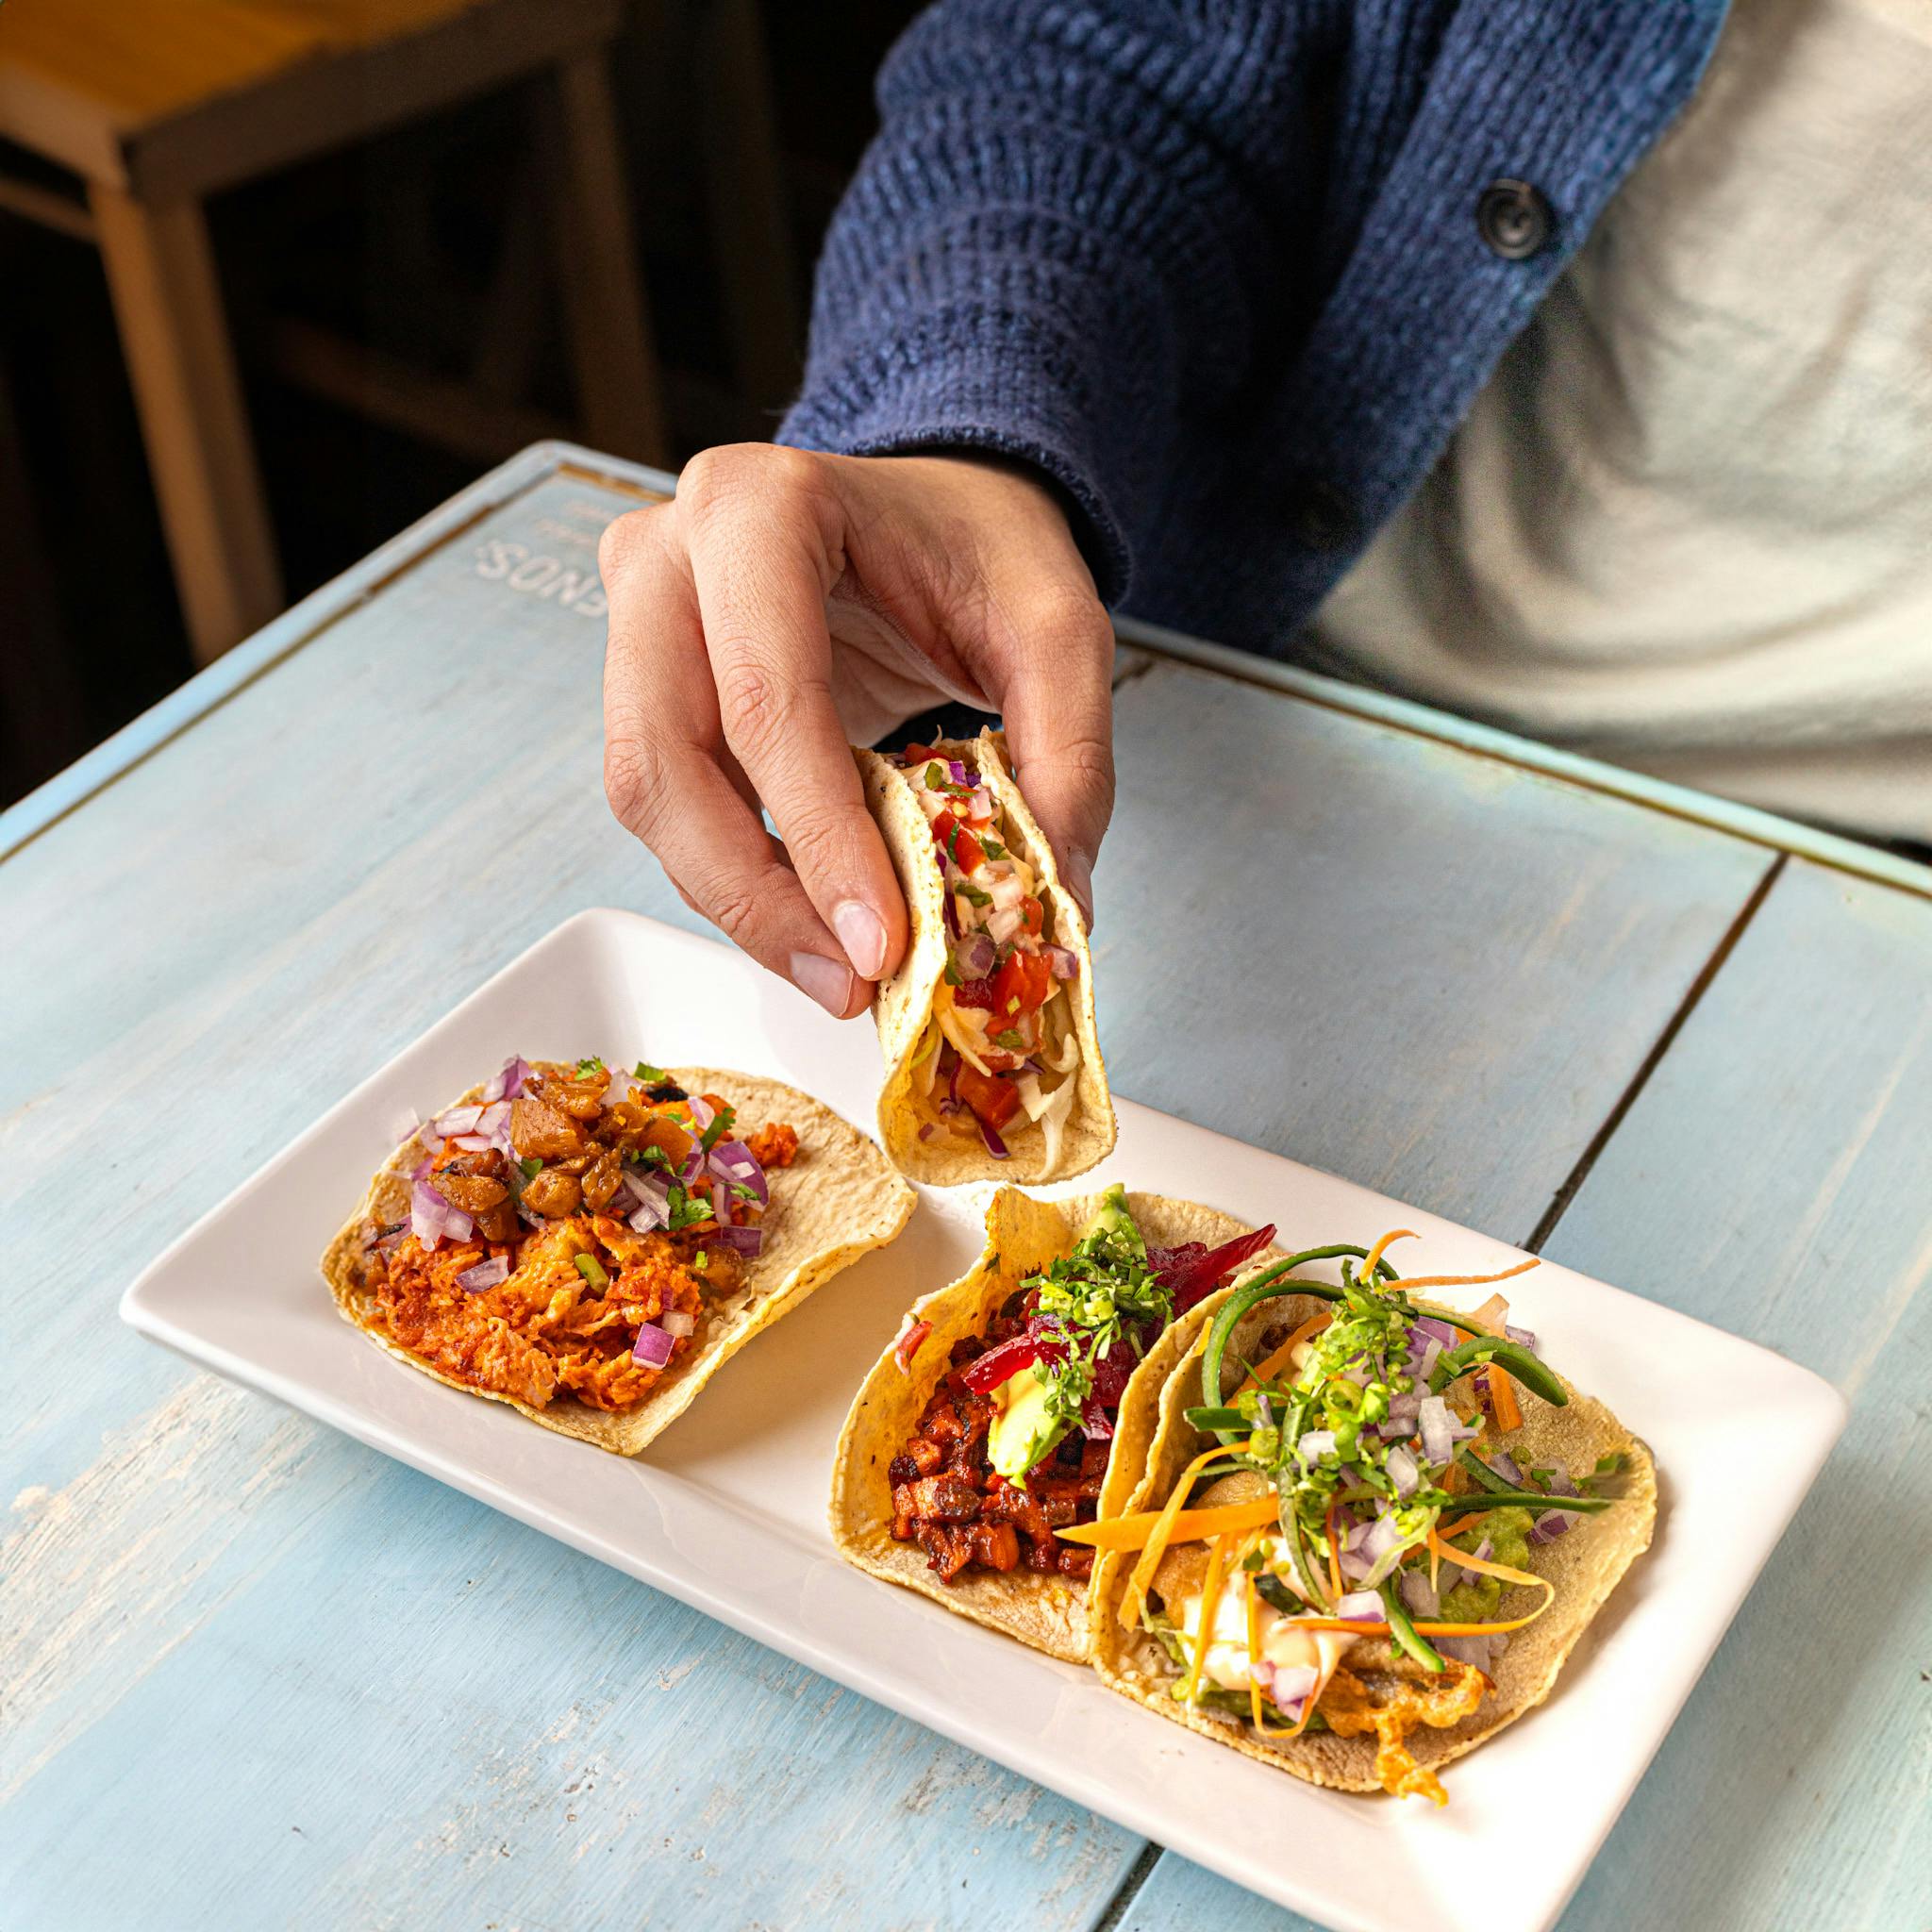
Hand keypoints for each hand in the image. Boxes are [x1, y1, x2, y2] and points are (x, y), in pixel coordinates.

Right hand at [599, 447, 1115, 1017]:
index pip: (767, 697)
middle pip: (667, 760)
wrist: (934, 511)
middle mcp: (667, 556)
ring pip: (649, 799)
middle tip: (853, 982)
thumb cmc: (979, 545)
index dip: (818, 838)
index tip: (881, 945)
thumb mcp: (1059, 630)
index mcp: (759, 507)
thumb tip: (1052, 907)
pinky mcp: (645, 688)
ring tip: (841, 972)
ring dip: (741, 903)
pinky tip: (814, 925)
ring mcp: (637, 621)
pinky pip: (672, 807)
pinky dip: (739, 881)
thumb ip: (1067, 761)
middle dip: (759, 896)